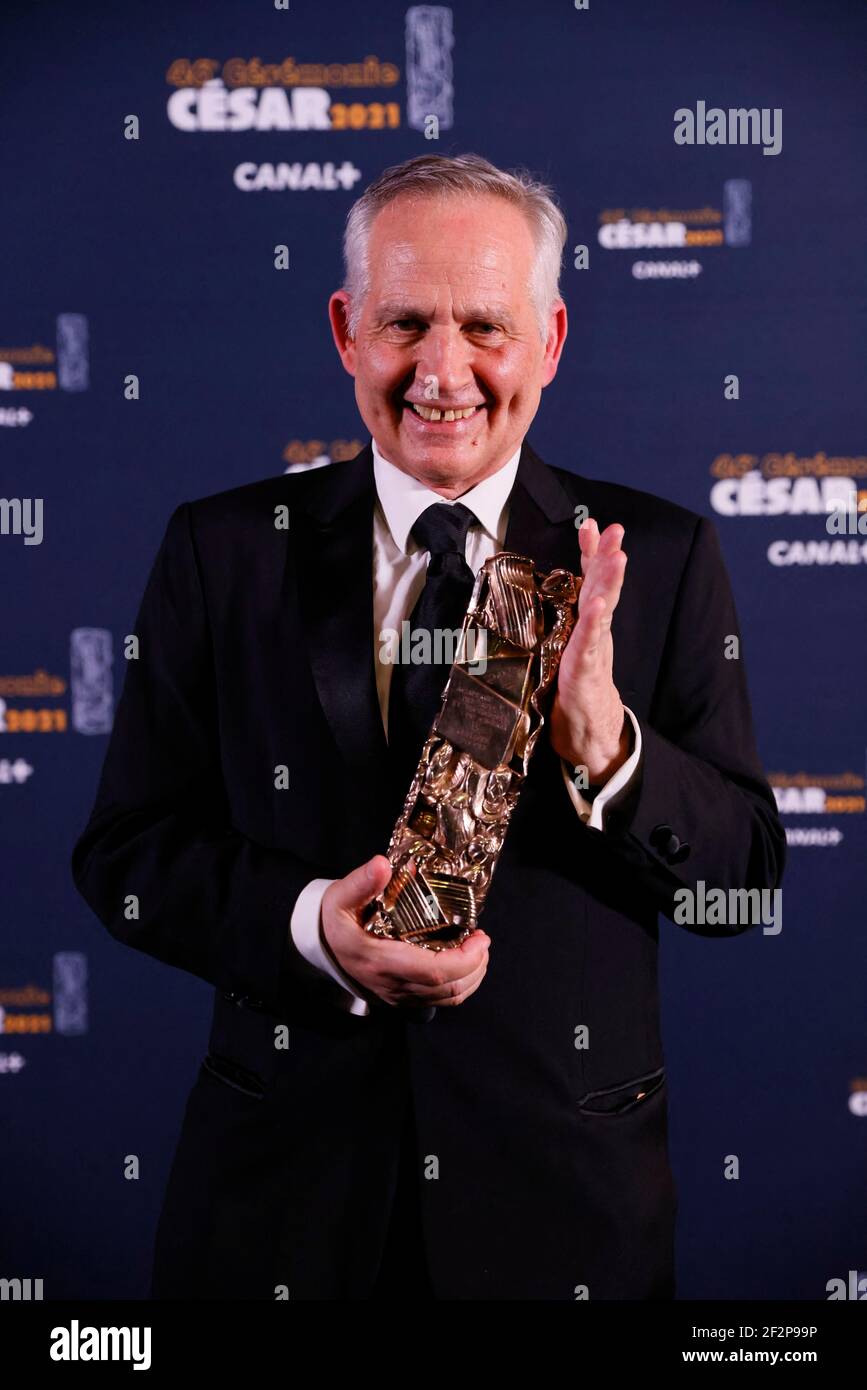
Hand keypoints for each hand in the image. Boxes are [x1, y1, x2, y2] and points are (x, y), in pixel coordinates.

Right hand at [321, 855, 490, 1010]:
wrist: (320, 948)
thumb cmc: (333, 922)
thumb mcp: (339, 898)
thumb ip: (361, 882)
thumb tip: (382, 864)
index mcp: (381, 961)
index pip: (434, 972)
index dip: (465, 959)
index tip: (479, 936)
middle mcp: (393, 985)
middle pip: (449, 989)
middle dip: (476, 965)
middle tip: (482, 939)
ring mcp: (398, 996)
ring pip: (448, 998)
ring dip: (472, 976)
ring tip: (478, 950)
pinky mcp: (401, 999)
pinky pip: (439, 1001)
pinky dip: (460, 984)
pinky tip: (463, 963)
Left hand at [549, 517, 629, 782]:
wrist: (589, 739)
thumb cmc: (572, 697)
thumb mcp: (562, 655)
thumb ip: (557, 632)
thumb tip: (534, 610)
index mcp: (586, 627)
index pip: (589, 582)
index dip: (591, 553)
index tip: (591, 524)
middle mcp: (593, 634)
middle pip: (603, 587)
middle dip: (608, 556)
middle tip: (615, 528)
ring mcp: (593, 652)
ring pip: (603, 609)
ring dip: (609, 581)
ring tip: (617, 555)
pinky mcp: (586, 673)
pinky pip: (591, 643)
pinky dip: (596, 622)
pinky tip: (600, 603)